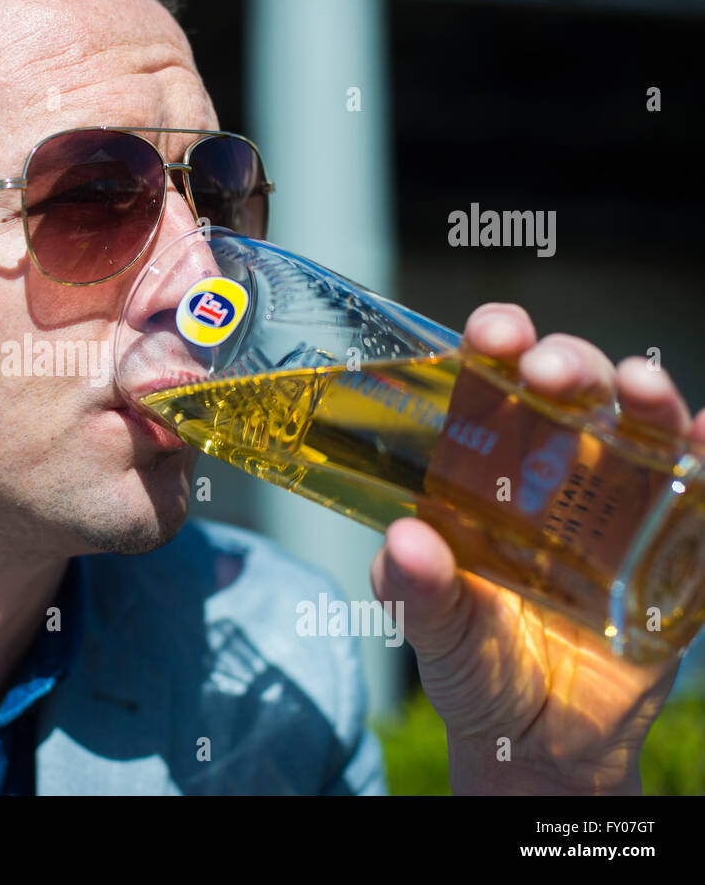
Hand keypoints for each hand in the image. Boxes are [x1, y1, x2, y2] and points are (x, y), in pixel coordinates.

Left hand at [370, 302, 704, 794]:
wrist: (542, 744)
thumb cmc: (477, 670)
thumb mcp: (438, 634)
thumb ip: (417, 593)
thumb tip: (404, 541)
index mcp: (488, 474)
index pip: (491, 386)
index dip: (494, 347)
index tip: (492, 334)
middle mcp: (557, 472)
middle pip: (571, 391)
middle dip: (566, 363)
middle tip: (546, 369)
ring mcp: (623, 505)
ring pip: (643, 428)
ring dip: (646, 398)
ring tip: (639, 387)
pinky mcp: (677, 549)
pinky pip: (704, 496)